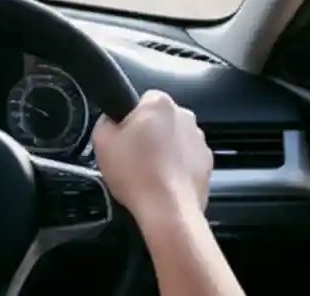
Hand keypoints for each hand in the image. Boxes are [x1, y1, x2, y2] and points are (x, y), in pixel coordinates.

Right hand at [91, 90, 211, 222]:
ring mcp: (199, 140)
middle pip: (160, 120)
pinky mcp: (207, 163)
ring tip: (147, 173)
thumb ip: (106, 121)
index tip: (123, 137)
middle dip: (148, 134)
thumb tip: (111, 122)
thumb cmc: (137, 174)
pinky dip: (176, 168)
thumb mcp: (102, 141)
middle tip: (132, 156)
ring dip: (163, 151)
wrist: (167, 210)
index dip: (130, 119)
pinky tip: (162, 183)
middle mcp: (184, 116)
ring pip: (174, 140)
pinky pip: (187, 159)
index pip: (142, 100)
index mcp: (159, 103)